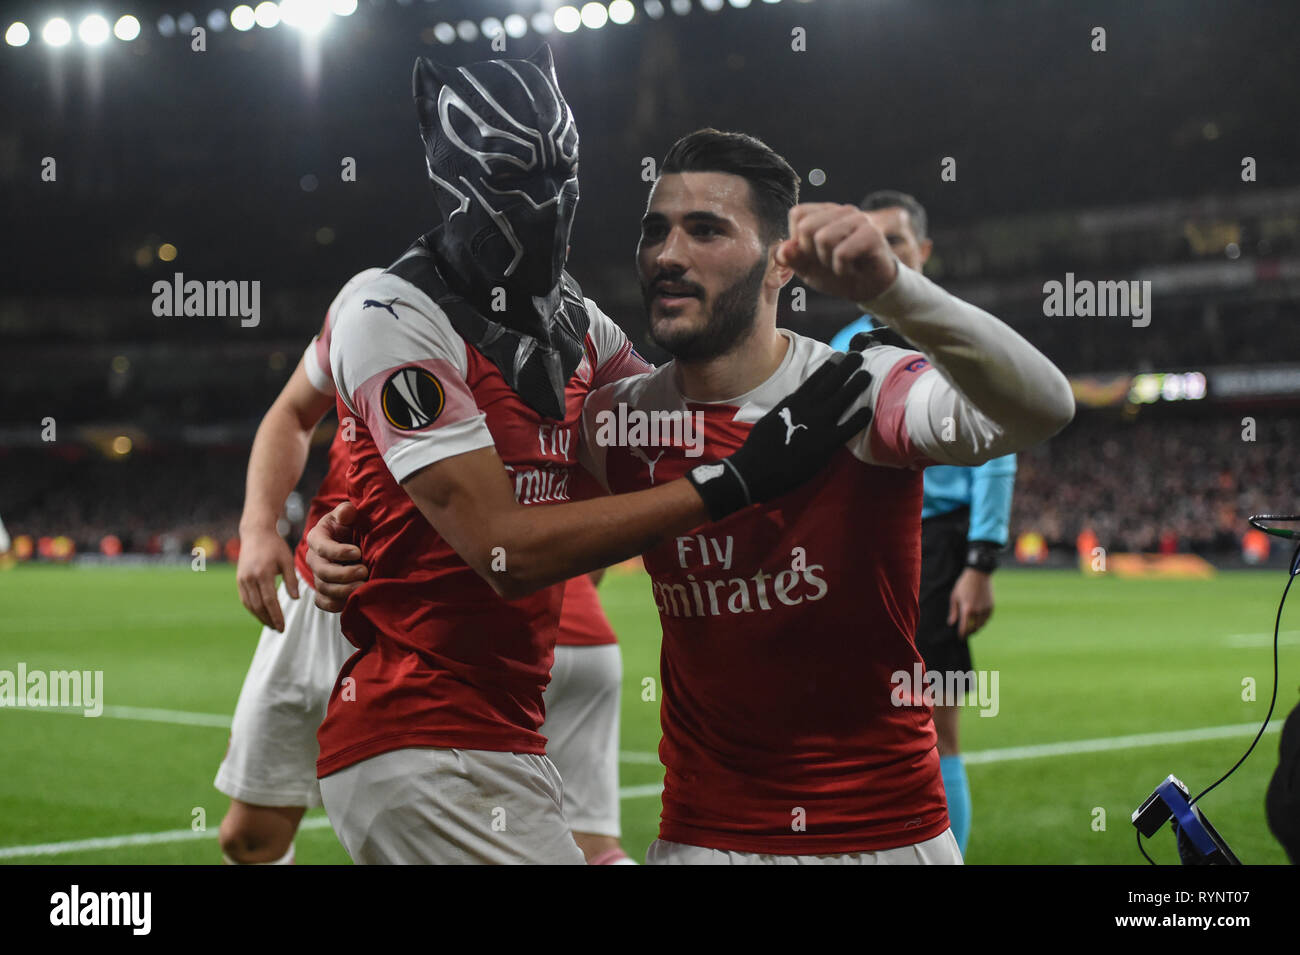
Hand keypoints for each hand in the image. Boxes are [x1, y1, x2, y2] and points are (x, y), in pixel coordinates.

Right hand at [236, 526, 298, 631]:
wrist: (256, 533)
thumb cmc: (275, 546)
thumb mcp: (287, 560)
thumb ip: (291, 580)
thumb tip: (296, 599)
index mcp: (262, 573)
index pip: (269, 601)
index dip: (276, 616)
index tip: (283, 627)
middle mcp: (249, 578)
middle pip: (258, 606)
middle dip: (268, 620)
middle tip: (279, 630)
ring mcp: (242, 579)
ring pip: (250, 605)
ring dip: (260, 617)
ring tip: (272, 625)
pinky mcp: (239, 580)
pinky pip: (245, 599)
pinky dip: (253, 609)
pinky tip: (262, 614)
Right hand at [306, 501, 369, 612]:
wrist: (353, 541)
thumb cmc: (350, 525)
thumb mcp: (348, 514)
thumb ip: (346, 511)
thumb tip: (345, 513)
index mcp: (316, 538)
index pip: (322, 547)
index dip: (339, 551)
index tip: (358, 552)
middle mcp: (314, 559)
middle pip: (323, 571)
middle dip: (344, 574)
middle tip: (364, 571)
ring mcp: (318, 576)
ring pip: (324, 588)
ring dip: (344, 590)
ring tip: (363, 586)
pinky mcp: (323, 591)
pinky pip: (323, 602)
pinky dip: (336, 605)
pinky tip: (352, 600)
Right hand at [686, 351, 873, 520]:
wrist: (757, 469)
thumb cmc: (760, 445)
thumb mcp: (773, 417)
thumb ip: (788, 407)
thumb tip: (797, 400)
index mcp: (794, 401)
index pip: (816, 377)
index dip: (831, 365)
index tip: (840, 355)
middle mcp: (808, 407)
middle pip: (832, 381)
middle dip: (847, 366)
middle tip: (858, 356)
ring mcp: (819, 424)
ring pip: (843, 398)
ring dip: (857, 384)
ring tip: (867, 374)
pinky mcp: (827, 443)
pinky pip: (849, 427)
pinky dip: (860, 418)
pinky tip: (868, 411)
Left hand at [775, 203, 898, 303]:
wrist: (868, 288)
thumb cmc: (837, 273)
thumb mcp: (807, 269)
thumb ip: (792, 258)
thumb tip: (782, 250)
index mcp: (824, 213)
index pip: (797, 214)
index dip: (798, 241)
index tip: (813, 254)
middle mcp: (841, 211)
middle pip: (806, 226)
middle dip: (811, 253)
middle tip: (827, 261)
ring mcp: (858, 219)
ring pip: (823, 238)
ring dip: (827, 261)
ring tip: (840, 264)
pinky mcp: (872, 234)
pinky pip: (842, 252)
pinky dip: (842, 268)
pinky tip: (851, 269)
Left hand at [948, 567, 993, 638]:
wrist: (979, 574)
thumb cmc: (964, 585)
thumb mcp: (954, 596)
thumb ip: (953, 611)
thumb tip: (951, 623)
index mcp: (967, 609)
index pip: (964, 628)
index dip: (962, 634)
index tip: (960, 637)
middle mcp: (977, 611)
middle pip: (974, 628)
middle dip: (969, 633)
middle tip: (965, 634)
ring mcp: (985, 609)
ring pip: (981, 625)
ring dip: (976, 628)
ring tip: (971, 628)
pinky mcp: (991, 606)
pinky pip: (987, 619)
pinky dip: (983, 622)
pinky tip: (979, 621)